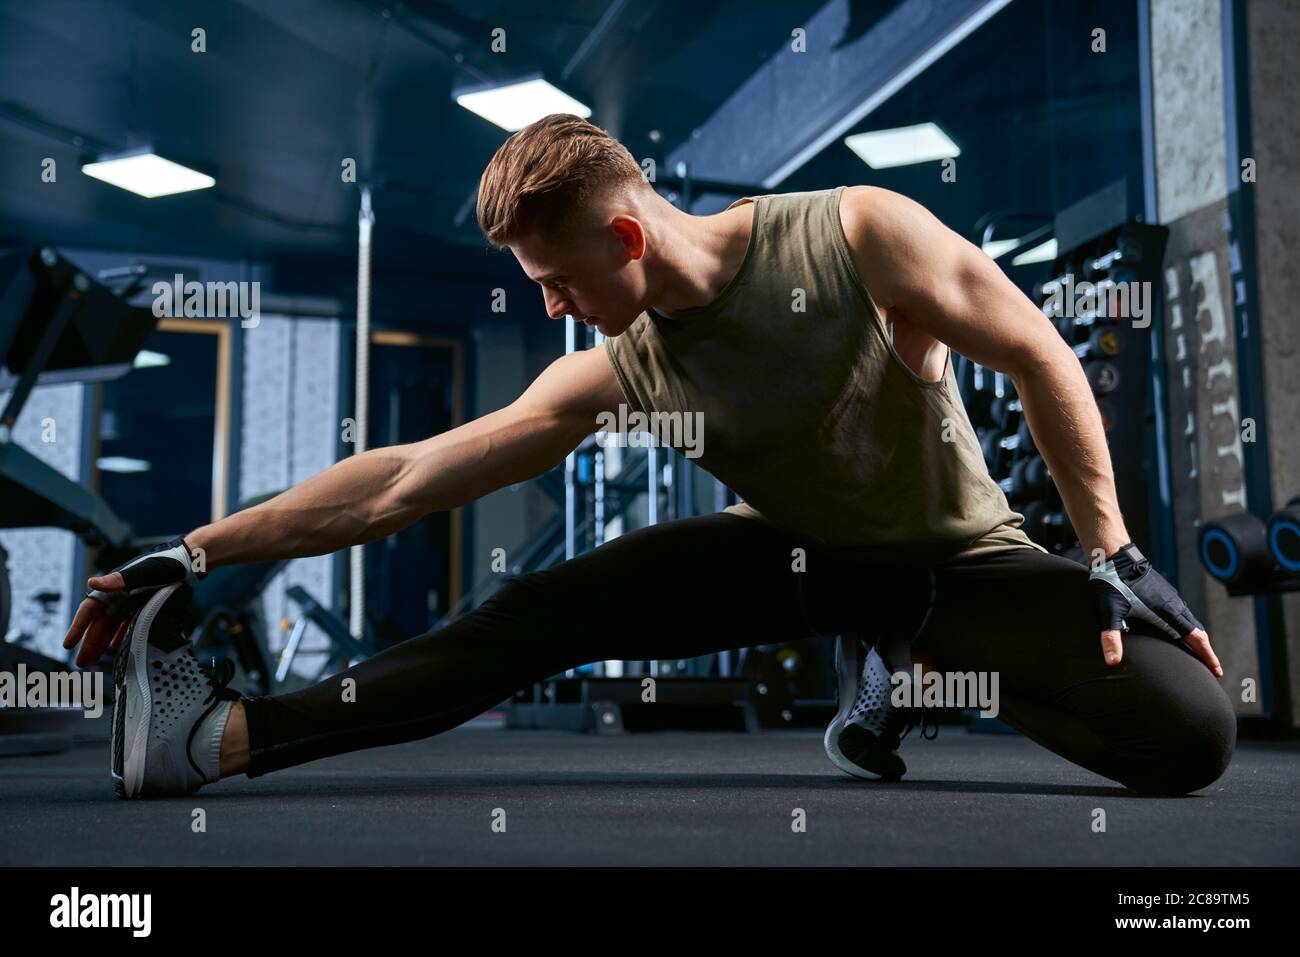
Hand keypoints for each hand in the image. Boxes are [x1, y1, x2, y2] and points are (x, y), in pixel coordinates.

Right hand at [62, 537, 200, 667]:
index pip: (90, 610)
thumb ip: (118, 579)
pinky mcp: (149, 604)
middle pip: (101, 622)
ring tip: (94, 660)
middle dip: (89, 642)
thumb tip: (91, 582)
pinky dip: (123, 636)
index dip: (78, 627)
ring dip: (103, 642)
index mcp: (115, 587)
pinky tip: (117, 648)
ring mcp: (134, 600)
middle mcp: (121, 594)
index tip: (68, 645)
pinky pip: (131, 623)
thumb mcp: (142, 571)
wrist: (192, 560)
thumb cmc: (167, 563)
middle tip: (81, 663)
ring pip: (114, 625)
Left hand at [1088, 542, 1222, 676]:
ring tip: (1199, 656)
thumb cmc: (1111, 582)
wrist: (1114, 557)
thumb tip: (1112, 662)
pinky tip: (1180, 634)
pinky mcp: (1164, 594)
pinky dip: (1188, 629)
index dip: (1207, 656)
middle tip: (1212, 671)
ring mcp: (1170, 598)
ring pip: (1190, 622)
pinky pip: (1182, 615)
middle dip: (1206, 652)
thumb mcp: (1109, 611)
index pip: (1195, 638)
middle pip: (1197, 632)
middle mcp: (1173, 604)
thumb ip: (1111, 637)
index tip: (1217, 671)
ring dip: (1198, 640)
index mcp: (1166, 611)